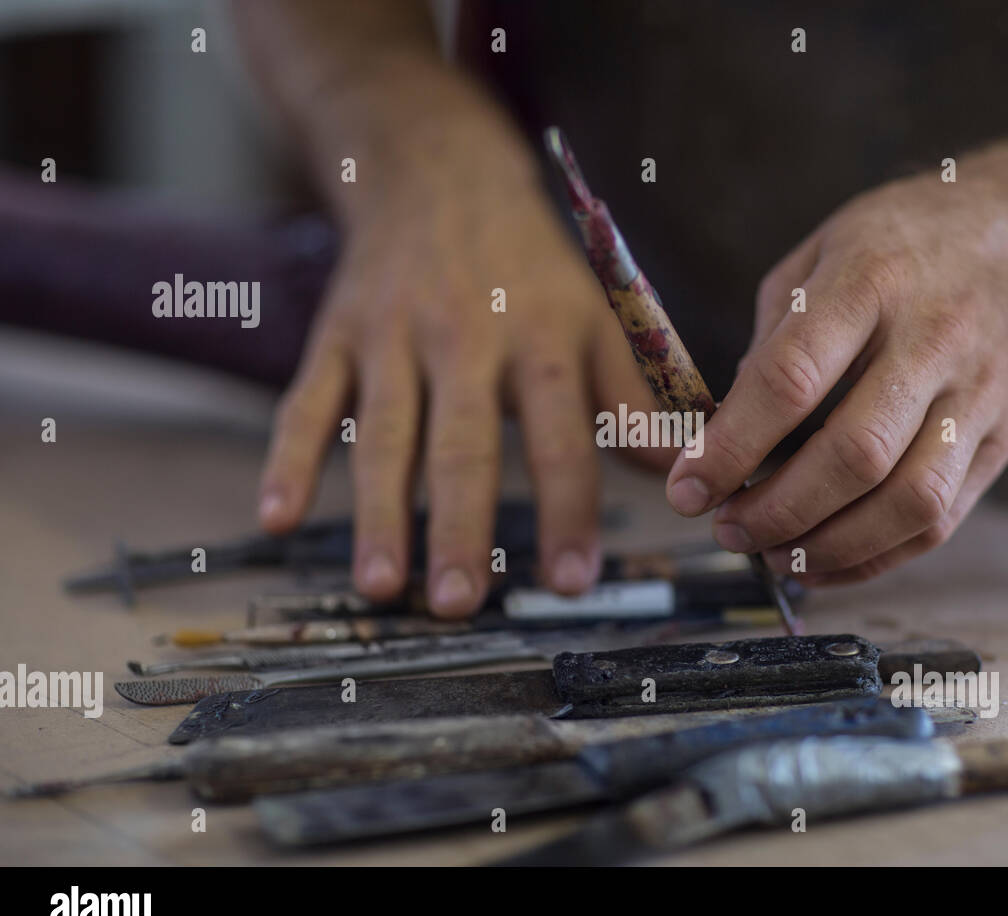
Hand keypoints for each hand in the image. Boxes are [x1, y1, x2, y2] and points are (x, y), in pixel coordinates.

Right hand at [256, 123, 662, 614]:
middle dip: (460, 525)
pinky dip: (289, 459)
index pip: (562, 436)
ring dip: (380, 512)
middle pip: (463, 442)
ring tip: (382, 586)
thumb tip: (684, 470)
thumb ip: (633, 399)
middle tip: (460, 604)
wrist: (439, 174)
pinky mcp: (336, 335)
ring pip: (383, 433)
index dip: (568, 511)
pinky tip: (276, 519)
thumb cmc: (530, 268)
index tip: (572, 582)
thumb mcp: (595, 318)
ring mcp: (392, 337)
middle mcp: (465, 338)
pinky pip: (307, 402)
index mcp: (542, 338)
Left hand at [665, 170, 1007, 583]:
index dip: (730, 446)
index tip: (686, 488)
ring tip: (773, 554)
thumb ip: (771, 342)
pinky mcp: (1002, 440)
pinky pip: (939, 522)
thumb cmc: (900, 249)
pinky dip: (873, 557)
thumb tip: (726, 436)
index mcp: (870, 282)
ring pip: (908, 502)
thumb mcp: (818, 257)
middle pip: (855, 454)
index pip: (792, 379)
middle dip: (777, 510)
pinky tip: (823, 559)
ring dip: (828, 547)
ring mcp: (977, 396)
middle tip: (726, 528)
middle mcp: (934, 340)